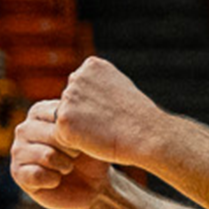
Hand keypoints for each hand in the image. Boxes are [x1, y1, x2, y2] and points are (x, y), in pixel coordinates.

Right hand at [11, 100, 111, 208]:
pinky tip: (56, 179)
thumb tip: (78, 106)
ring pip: (47, 156)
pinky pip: (38, 175)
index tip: (84, 139)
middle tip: (76, 156)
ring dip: (65, 166)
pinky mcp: (17, 173)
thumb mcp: (92, 131)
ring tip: (68, 167)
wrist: (90, 185)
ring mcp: (18, 150)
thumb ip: (82, 115)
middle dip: (73, 150)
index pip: (60, 117)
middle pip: (54, 136)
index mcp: (39, 111)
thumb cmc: (91, 153)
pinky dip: (53, 180)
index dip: (77, 132)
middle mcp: (24, 128)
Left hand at [50, 57, 164, 166]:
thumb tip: (83, 95)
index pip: (80, 90)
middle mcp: (77, 77)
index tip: (114, 110)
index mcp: (91, 65)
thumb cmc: (138, 117)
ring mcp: (68, 97)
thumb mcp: (119, 87)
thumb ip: (97, 86)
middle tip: (108, 122)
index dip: (96, 106)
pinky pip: (62, 137)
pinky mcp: (64, 119)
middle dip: (84, 116)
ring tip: (103, 130)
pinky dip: (76, 143)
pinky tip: (95, 138)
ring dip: (79, 129)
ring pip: (65, 120)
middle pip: (69, 104)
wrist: (146, 133)